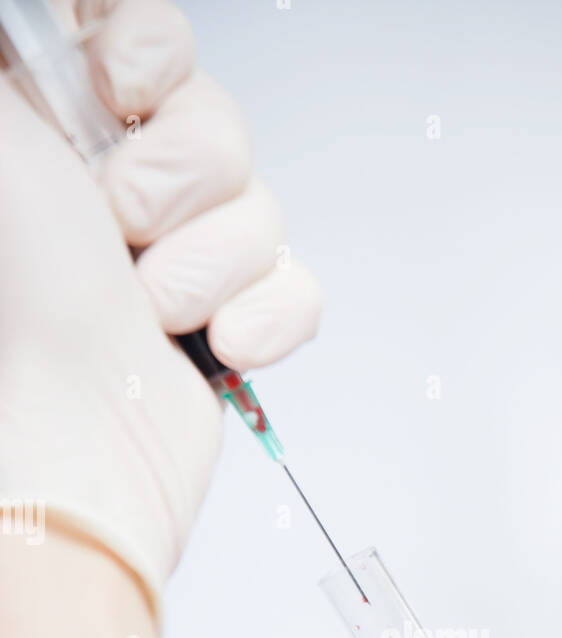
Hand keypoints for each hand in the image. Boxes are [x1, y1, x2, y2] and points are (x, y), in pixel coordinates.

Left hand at [0, 0, 320, 613]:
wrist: (78, 438)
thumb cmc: (23, 309)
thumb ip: (21, 61)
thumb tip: (36, 29)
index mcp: (61, 127)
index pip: (146, 38)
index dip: (148, 54)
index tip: (120, 91)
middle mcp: (126, 183)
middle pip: (216, 118)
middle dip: (177, 177)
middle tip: (117, 224)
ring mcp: (187, 254)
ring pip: (262, 204)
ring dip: (207, 263)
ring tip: (150, 304)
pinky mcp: (239, 317)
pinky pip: (299, 284)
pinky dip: (263, 320)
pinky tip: (209, 341)